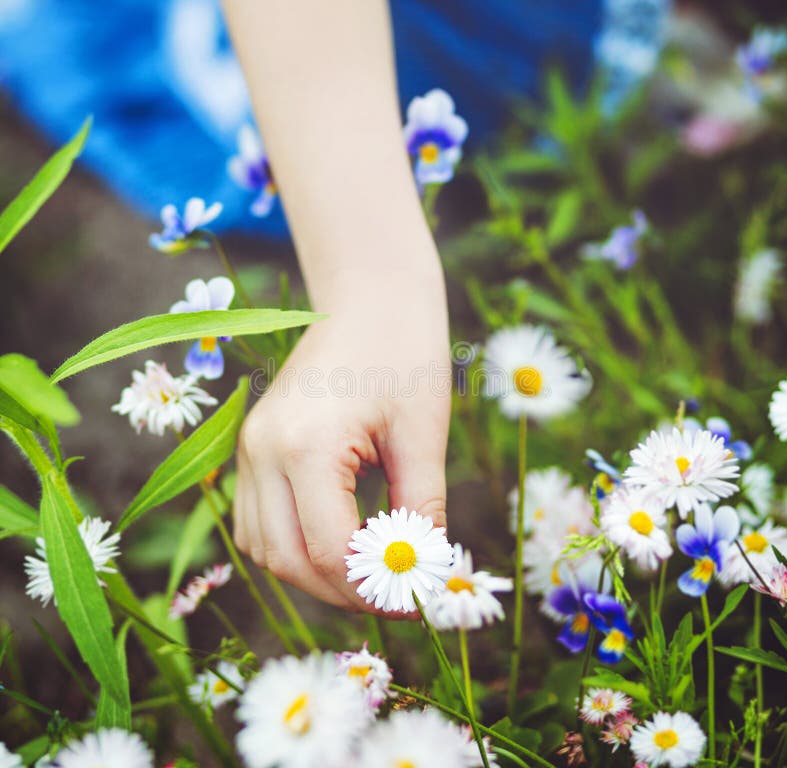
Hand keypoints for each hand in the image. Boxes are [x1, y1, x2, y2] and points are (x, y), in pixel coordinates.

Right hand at [234, 277, 450, 611]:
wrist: (370, 297)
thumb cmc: (405, 353)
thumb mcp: (423, 436)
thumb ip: (420, 511)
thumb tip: (424, 573)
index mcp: (303, 444)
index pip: (330, 551)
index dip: (375, 589)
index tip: (417, 602)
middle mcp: (261, 450)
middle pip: (289, 560)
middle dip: (344, 592)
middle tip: (397, 597)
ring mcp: (250, 447)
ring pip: (266, 548)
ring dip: (315, 575)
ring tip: (371, 573)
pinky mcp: (254, 446)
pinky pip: (261, 521)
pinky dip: (295, 546)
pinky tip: (341, 543)